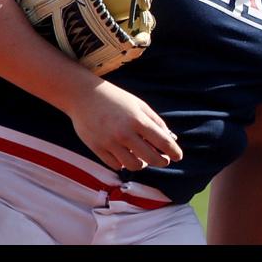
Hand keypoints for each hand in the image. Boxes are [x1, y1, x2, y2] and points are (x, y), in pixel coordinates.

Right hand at [66, 82, 182, 171]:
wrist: (83, 95)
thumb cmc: (116, 99)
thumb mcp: (140, 105)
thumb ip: (156, 122)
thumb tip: (171, 139)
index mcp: (138, 120)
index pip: (163, 142)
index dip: (174, 152)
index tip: (178, 156)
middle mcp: (124, 133)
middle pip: (151, 158)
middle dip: (161, 162)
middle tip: (164, 160)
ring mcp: (109, 142)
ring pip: (134, 166)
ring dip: (142, 165)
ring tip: (144, 159)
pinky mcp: (96, 148)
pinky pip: (116, 165)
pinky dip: (124, 164)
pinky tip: (126, 158)